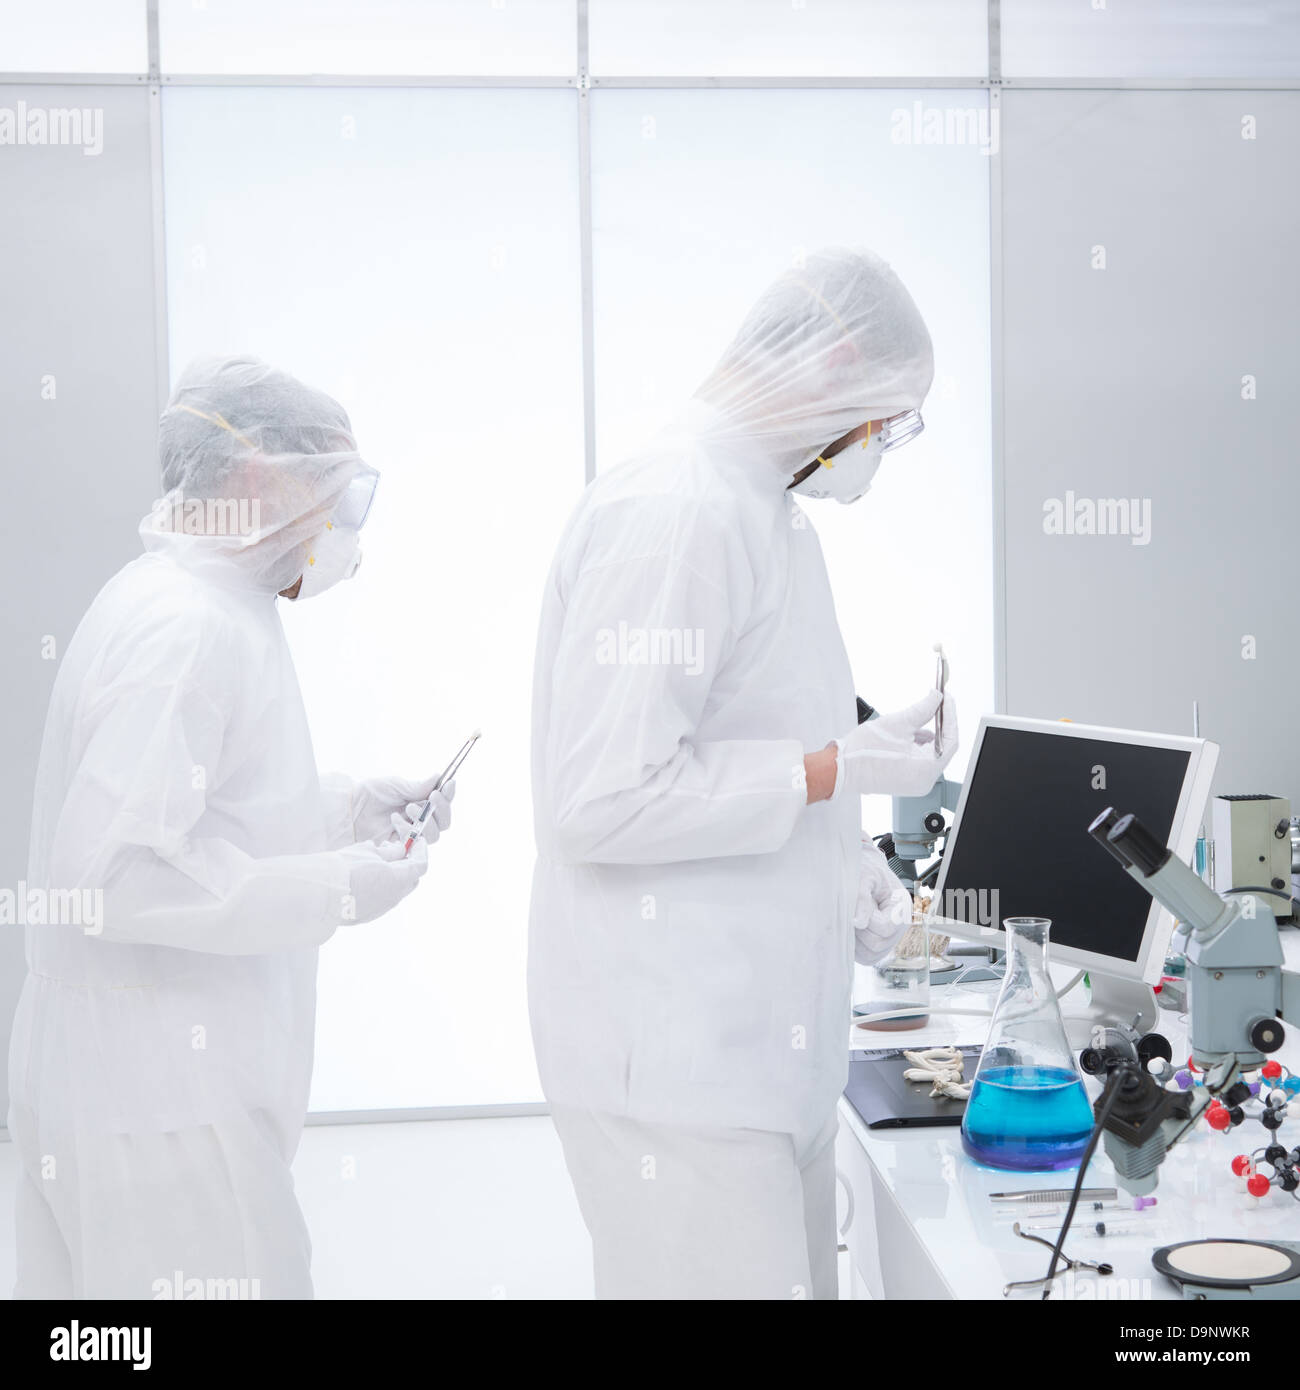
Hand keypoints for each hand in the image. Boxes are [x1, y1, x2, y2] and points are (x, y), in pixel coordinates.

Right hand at [335, 838, 427, 924]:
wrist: (319, 894)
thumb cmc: (343, 869)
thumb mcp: (368, 852)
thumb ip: (390, 852)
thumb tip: (400, 851)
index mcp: (398, 880)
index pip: (420, 865)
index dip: (421, 850)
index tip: (418, 840)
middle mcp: (393, 897)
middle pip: (411, 879)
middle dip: (409, 863)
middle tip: (398, 849)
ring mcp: (381, 908)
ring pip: (396, 889)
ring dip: (393, 874)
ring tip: (376, 858)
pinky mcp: (367, 914)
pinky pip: (382, 897)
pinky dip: (381, 884)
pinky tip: (366, 873)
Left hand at [352, 774, 455, 843]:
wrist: (350, 810)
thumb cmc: (371, 794)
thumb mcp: (395, 786)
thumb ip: (417, 787)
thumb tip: (438, 778)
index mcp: (421, 801)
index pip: (443, 802)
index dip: (449, 795)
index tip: (449, 785)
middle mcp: (420, 819)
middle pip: (444, 822)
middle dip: (442, 810)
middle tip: (431, 798)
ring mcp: (412, 834)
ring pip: (434, 835)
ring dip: (426, 822)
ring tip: (408, 809)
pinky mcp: (402, 847)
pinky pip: (416, 845)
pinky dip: (409, 832)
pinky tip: (395, 821)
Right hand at [833, 690, 956, 798]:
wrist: (840, 769)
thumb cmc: (863, 753)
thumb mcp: (898, 724)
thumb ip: (923, 709)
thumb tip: (937, 698)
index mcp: (926, 770)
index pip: (950, 740)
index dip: (950, 716)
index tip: (946, 699)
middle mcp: (924, 781)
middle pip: (941, 747)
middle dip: (936, 724)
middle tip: (933, 703)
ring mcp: (915, 783)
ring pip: (930, 752)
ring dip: (924, 734)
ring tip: (909, 723)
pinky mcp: (906, 781)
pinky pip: (919, 760)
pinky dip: (915, 745)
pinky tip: (904, 735)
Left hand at [853, 838, 913, 965]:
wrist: (864, 870)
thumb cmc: (865, 870)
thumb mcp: (864, 876)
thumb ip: (862, 898)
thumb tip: (859, 922)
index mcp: (902, 907)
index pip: (886, 928)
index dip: (867, 921)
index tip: (853, 908)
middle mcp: (899, 927)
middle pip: (878, 945)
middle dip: (859, 931)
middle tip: (849, 914)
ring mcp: (889, 938)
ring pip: (870, 954)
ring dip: (854, 940)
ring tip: (849, 920)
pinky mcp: (877, 946)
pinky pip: (865, 957)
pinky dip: (854, 947)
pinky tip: (848, 929)